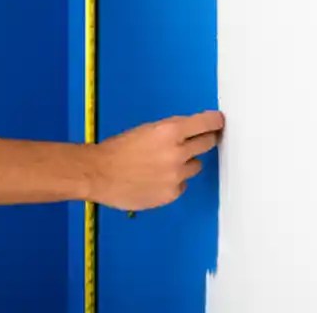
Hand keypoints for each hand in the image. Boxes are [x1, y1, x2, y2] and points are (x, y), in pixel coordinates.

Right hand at [90, 111, 224, 211]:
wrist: (98, 174)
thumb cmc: (116, 149)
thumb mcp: (145, 130)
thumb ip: (170, 132)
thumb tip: (190, 134)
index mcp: (170, 131)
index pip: (206, 123)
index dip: (214, 121)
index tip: (218, 122)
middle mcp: (178, 153)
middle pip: (207, 143)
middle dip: (204, 140)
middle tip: (198, 141)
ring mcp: (177, 176)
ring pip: (195, 166)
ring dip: (185, 163)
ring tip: (163, 164)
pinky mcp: (172, 193)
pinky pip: (182, 184)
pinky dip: (173, 181)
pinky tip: (155, 179)